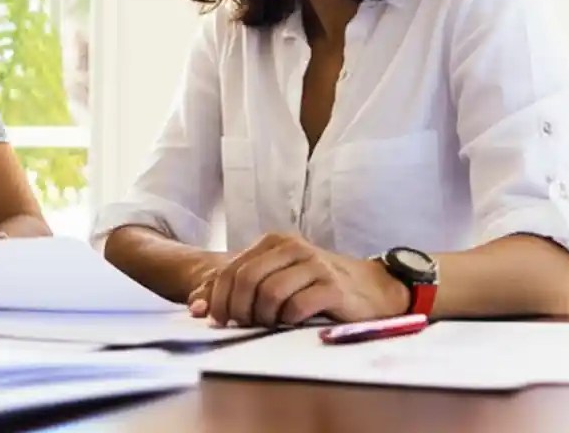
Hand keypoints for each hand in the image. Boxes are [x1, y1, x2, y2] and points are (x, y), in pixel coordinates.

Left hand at [186, 233, 407, 326]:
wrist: (371, 289)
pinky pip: (297, 306)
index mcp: (273, 242)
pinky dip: (287, 320)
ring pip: (269, 293)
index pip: (232, 269)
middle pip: (246, 280)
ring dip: (263, 317)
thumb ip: (236, 290)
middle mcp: (293, 247)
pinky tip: (291, 323)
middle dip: (237, 309)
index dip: (218, 298)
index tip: (217, 320)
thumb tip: (196, 308)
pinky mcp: (333, 286)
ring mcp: (314, 265)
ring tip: (270, 324)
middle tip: (242, 326)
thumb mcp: (274, 281)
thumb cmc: (314, 287)